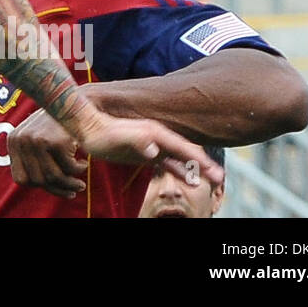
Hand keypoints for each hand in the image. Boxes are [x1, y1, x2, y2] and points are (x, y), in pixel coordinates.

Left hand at [9, 108, 88, 197]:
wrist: (72, 102)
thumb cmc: (55, 125)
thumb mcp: (37, 139)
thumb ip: (33, 160)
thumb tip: (37, 185)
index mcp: (13, 142)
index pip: (21, 179)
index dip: (38, 186)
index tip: (53, 188)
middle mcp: (21, 141)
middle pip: (38, 181)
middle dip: (58, 189)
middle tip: (72, 191)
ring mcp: (37, 140)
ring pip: (53, 177)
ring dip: (70, 184)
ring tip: (80, 184)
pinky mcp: (54, 141)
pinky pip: (68, 168)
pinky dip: (78, 170)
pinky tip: (83, 163)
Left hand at [71, 108, 223, 187]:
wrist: (87, 127)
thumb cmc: (101, 133)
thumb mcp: (119, 138)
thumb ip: (137, 142)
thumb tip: (155, 152)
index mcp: (154, 132)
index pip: (181, 147)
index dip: (198, 160)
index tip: (213, 172)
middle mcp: (157, 136)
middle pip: (185, 151)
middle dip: (203, 164)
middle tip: (220, 178)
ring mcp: (153, 144)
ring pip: (179, 157)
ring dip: (194, 168)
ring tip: (211, 181)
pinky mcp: (145, 152)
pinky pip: (168, 162)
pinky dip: (180, 170)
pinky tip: (190, 179)